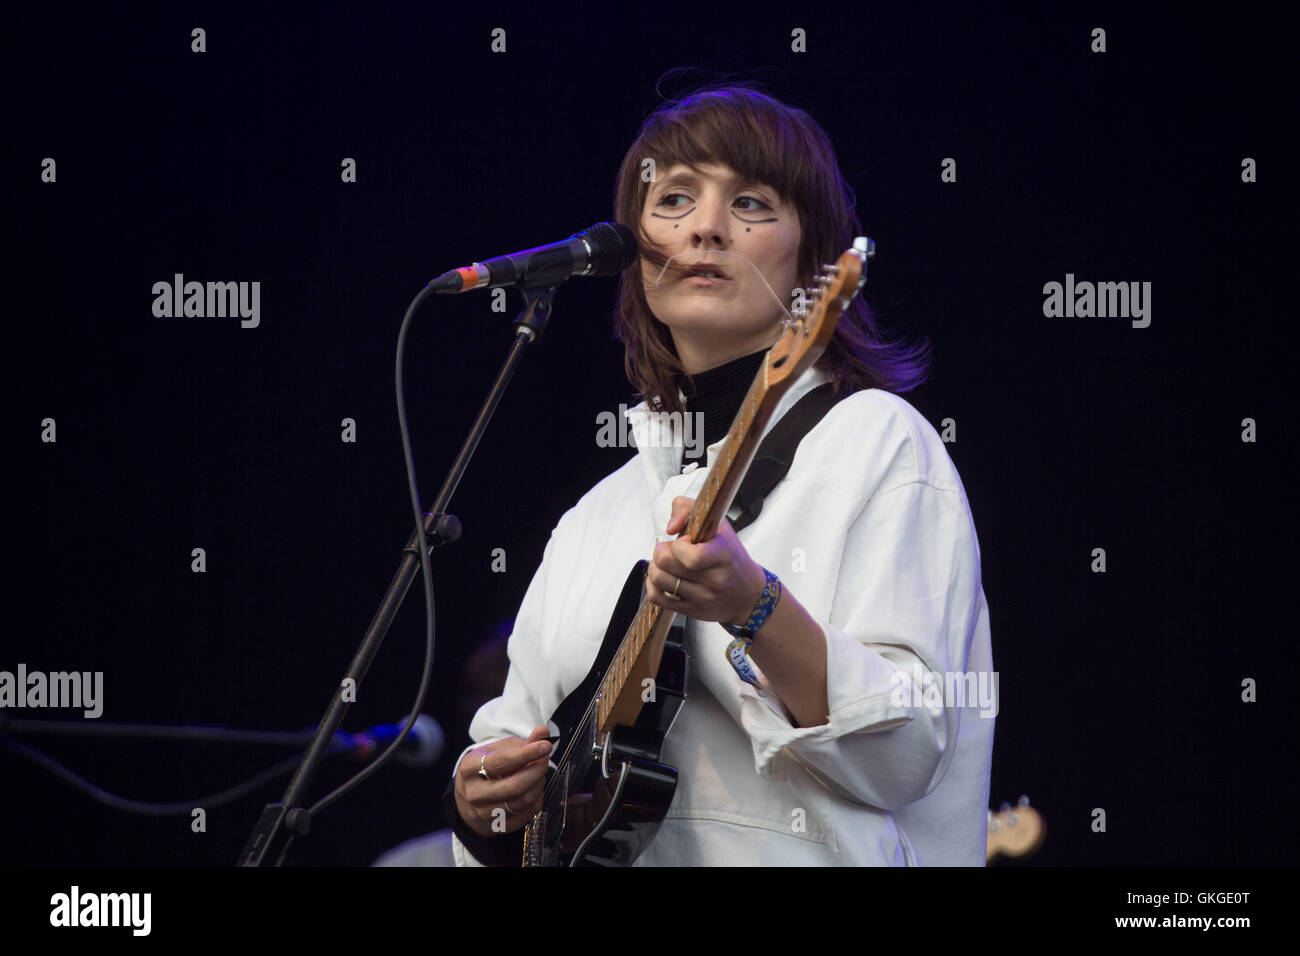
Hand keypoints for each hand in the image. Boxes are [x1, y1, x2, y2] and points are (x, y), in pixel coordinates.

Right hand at [454, 725, 551, 836]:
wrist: (468, 799)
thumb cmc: (487, 769)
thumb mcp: (497, 750)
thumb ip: (521, 742)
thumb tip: (543, 733)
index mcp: (469, 767)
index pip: (501, 761)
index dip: (526, 753)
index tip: (545, 745)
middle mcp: (473, 792)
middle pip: (514, 785)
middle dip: (536, 771)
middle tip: (544, 761)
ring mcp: (483, 812)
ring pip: (522, 800)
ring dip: (539, 784)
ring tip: (539, 774)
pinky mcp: (497, 826)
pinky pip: (527, 814)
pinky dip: (537, 799)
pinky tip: (535, 789)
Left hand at [645, 496, 765, 625]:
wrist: (748, 594)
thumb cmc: (730, 556)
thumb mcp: (718, 525)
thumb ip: (688, 508)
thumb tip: (670, 527)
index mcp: (723, 554)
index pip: (692, 556)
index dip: (678, 545)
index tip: (683, 540)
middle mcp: (714, 579)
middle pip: (667, 565)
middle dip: (660, 552)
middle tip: (668, 549)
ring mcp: (702, 597)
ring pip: (659, 581)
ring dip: (655, 567)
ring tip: (666, 563)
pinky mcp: (691, 610)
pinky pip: (657, 598)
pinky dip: (652, 585)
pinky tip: (663, 578)